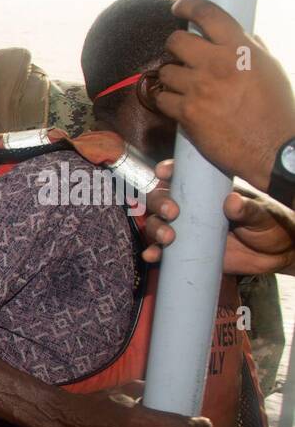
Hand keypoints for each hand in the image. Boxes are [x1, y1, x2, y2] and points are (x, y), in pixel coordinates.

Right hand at [142, 160, 294, 273]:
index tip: (164, 171)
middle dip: (158, 202)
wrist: (273, 256)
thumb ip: (248, 208)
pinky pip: (161, 250)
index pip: (184, 175)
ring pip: (156, 222)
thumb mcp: (262, 214)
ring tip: (168, 238)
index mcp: (208, 190)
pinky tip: (153, 256)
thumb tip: (232, 201)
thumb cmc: (269, 225)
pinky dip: (153, 252)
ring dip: (155, 228)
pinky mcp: (183, 250)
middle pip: (160, 198)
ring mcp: (185, 228)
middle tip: (171, 212)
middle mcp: (191, 207)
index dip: (169, 170)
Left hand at [156, 0, 294, 190]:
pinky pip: (162, 99)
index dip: (189, 6)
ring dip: (172, 78)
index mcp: (241, 48)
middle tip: (181, 56)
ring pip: (166, 71)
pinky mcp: (187, 112)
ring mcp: (200, 88)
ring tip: (187, 87)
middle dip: (175, 47)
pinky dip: (167, 102)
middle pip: (176, 41)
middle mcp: (218, 64)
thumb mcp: (269, 68)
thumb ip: (250, 49)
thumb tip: (238, 35)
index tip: (179, 7)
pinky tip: (179, 105)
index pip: (209, 14)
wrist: (273, 147)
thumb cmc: (275, 109)